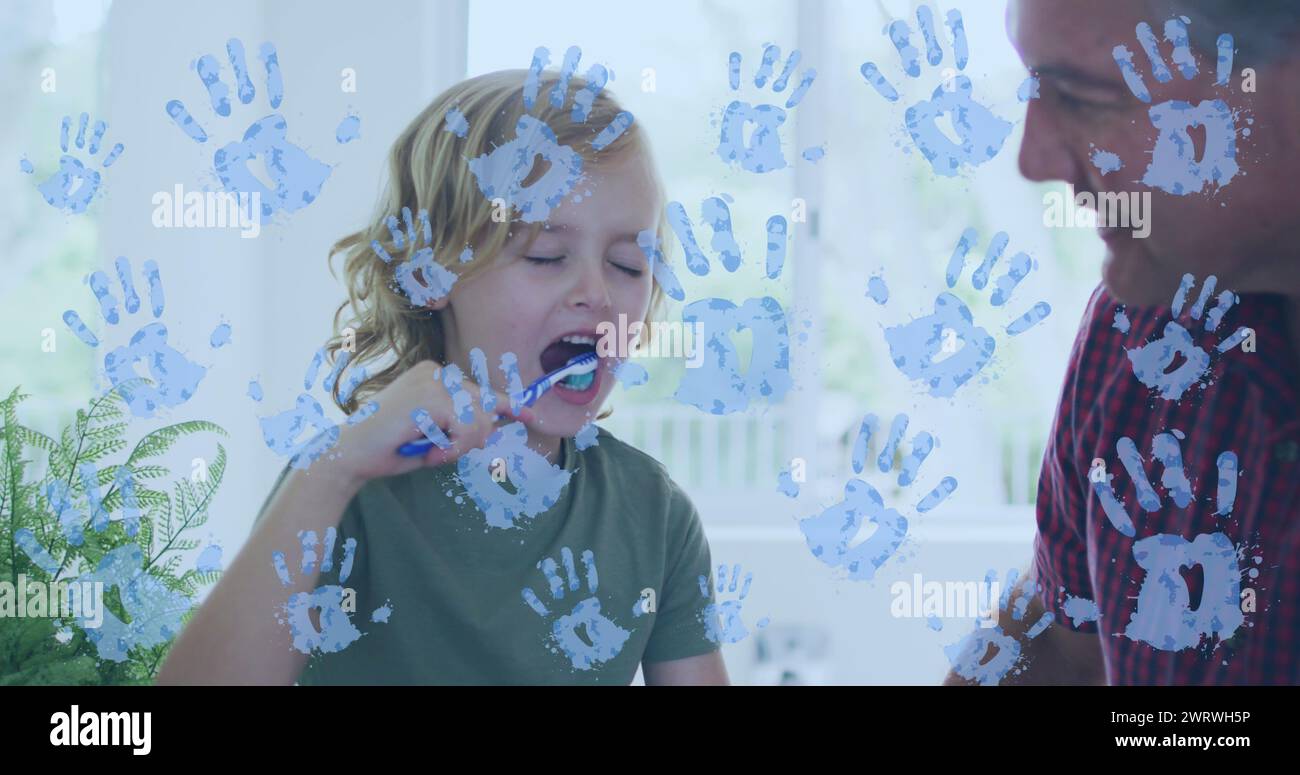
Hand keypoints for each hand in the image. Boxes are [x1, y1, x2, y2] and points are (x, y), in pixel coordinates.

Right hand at [323, 360, 533, 488]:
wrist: (350, 455)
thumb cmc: (388, 448)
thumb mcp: (432, 433)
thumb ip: (460, 425)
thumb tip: (494, 427)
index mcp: (432, 376)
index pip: (478, 390)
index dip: (507, 405)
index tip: (530, 415)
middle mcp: (435, 372)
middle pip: (484, 407)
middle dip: (474, 439)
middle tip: (442, 453)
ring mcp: (433, 381)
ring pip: (479, 420)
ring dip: (460, 447)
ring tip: (431, 453)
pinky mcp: (431, 398)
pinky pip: (465, 429)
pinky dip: (451, 449)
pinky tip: (428, 453)